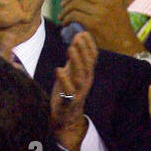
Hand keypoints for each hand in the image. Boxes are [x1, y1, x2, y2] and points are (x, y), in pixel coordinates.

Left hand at [49, 30, 96, 150]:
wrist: (66, 119)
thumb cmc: (68, 92)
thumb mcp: (73, 73)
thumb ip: (75, 59)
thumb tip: (77, 39)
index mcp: (86, 75)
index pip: (92, 59)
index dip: (89, 46)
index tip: (84, 32)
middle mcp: (85, 83)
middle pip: (87, 66)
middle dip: (83, 51)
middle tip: (77, 37)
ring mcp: (78, 93)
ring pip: (79, 77)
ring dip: (76, 62)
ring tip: (70, 48)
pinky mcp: (68, 102)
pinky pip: (68, 92)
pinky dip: (64, 80)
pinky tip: (59, 69)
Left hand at [59, 0, 143, 55]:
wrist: (126, 47)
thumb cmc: (120, 28)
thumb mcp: (118, 8)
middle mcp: (108, 2)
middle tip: (63, 4)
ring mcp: (101, 12)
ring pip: (75, 4)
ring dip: (65, 9)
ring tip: (62, 15)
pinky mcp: (93, 23)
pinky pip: (74, 15)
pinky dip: (66, 18)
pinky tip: (65, 23)